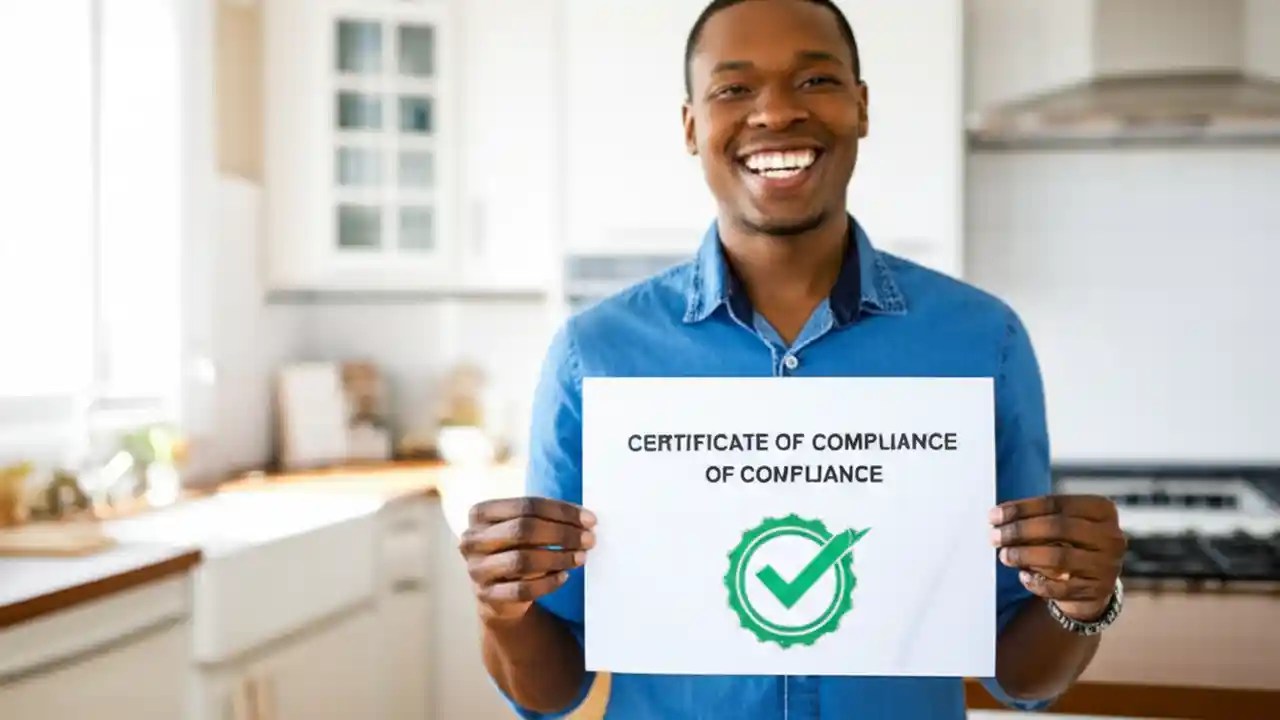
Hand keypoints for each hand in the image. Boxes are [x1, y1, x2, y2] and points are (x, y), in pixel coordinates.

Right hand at [459, 497, 596, 623]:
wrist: (497, 592)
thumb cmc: (515, 549)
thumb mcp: (522, 527)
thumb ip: (546, 518)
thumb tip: (585, 519)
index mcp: (481, 513)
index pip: (526, 505)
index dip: (561, 511)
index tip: (589, 520)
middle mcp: (472, 539)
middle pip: (523, 530)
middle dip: (562, 533)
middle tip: (589, 539)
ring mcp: (477, 569)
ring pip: (522, 560)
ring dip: (558, 557)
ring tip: (580, 557)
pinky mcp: (487, 596)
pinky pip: (522, 590)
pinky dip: (548, 583)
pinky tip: (564, 576)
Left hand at [989, 494, 1125, 621]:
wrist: (1092, 585)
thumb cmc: (1070, 546)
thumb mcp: (1061, 526)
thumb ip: (1037, 518)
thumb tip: (999, 517)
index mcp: (1102, 510)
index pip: (1057, 503)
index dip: (1022, 508)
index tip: (995, 515)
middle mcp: (1111, 536)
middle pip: (1059, 527)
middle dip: (1020, 530)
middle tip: (994, 536)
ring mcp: (1107, 565)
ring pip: (1059, 557)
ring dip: (1025, 555)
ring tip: (1004, 555)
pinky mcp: (1098, 591)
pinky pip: (1061, 588)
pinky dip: (1037, 582)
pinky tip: (1023, 577)